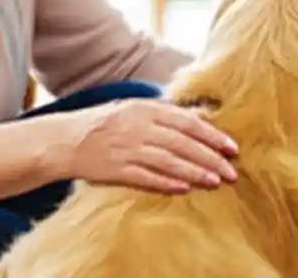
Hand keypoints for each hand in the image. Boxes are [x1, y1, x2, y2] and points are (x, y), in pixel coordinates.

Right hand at [57, 99, 239, 194]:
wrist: (66, 140)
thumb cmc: (107, 123)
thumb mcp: (137, 108)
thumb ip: (169, 113)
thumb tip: (204, 115)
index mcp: (147, 109)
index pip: (188, 122)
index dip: (212, 136)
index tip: (232, 148)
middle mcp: (139, 127)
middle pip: (183, 144)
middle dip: (210, 158)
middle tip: (231, 172)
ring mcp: (127, 149)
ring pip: (168, 162)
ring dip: (194, 173)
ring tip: (214, 182)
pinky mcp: (115, 170)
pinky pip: (145, 178)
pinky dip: (166, 183)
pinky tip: (185, 189)